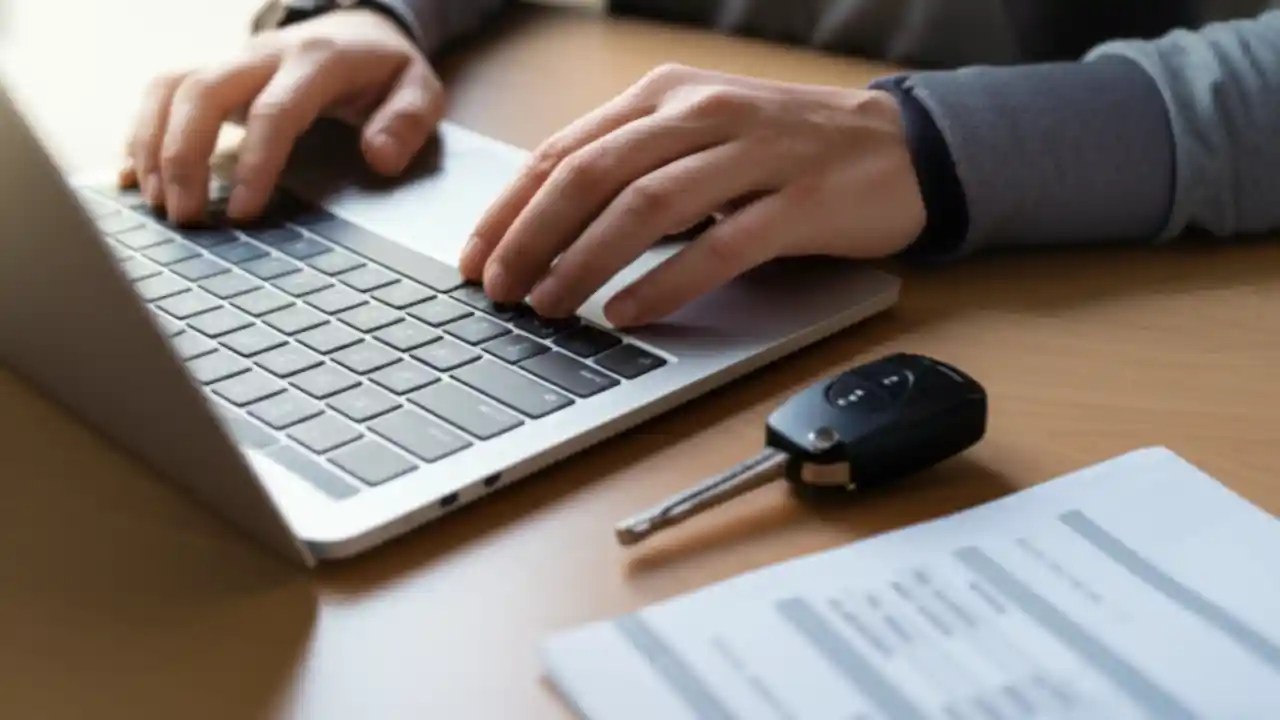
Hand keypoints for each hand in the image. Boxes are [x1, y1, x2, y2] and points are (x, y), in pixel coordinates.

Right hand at [121, 8, 443, 223]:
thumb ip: (407, 122)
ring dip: (152, 144)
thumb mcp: (418, 89)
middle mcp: (264, 55)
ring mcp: (233, 60)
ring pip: (171, 87)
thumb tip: (379, 159)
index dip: (255, 163)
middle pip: (202, 91)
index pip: (274, 111)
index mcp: (317, 62)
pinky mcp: (214, 72)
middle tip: (185, 217)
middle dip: (184, 155)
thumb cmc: (385, 70)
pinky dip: (141, 132)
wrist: (358, 27)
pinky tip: (133, 178)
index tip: (243, 211)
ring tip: (156, 203)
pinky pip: (161, 91)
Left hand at [460, 64, 924, 327]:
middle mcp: (703, 114)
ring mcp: (754, 154)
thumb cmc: (785, 149)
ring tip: (549, 305)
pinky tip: (628, 312)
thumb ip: (634, 167)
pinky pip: (720, 246)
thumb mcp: (700, 138)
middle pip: (593, 174)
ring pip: (647, 206)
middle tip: (497, 289)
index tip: (476, 256)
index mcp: (667, 96)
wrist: (899, 145)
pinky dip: (667, 282)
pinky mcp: (800, 200)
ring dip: (585, 260)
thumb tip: (549, 230)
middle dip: (532, 236)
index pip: (566, 150)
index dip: (512, 207)